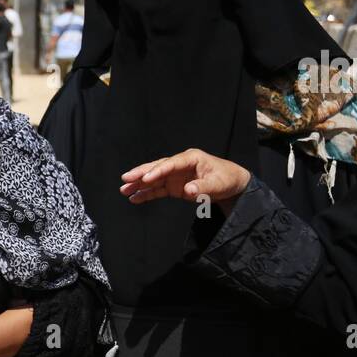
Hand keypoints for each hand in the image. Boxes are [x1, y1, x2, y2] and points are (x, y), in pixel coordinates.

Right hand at [120, 148, 250, 209]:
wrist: (232, 184)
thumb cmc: (226, 179)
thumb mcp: (218, 183)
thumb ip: (203, 186)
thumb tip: (187, 190)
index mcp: (190, 158)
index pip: (170, 163)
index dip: (157, 170)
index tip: (145, 178)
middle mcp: (179, 165)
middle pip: (157, 167)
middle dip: (141, 173)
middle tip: (125, 178)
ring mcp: (175, 176)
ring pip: (154, 179)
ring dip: (139, 184)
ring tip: (124, 190)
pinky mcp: (174, 186)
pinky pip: (158, 190)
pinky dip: (146, 194)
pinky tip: (134, 198)